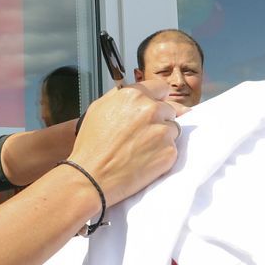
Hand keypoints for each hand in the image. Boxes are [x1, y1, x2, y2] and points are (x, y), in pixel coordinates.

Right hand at [68, 78, 181, 206]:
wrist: (92, 176)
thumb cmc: (91, 145)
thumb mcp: (98, 108)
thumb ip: (120, 95)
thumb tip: (138, 92)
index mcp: (133, 95)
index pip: (161, 88)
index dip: (158, 98)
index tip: (157, 105)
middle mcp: (151, 110)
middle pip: (169, 109)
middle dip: (160, 119)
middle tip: (143, 134)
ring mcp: (162, 131)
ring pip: (173, 129)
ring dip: (162, 137)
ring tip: (142, 148)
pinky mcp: (169, 152)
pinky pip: (172, 149)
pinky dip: (162, 154)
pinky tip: (145, 160)